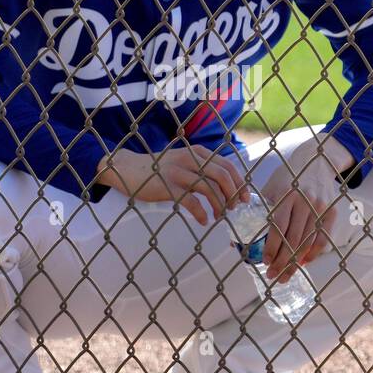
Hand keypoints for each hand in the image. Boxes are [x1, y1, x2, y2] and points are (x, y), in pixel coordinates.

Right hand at [97, 144, 248, 226]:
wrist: (127, 168)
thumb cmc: (158, 170)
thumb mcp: (182, 162)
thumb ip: (201, 168)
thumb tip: (225, 186)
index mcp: (197, 152)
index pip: (227, 165)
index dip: (239, 182)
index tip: (245, 198)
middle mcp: (189, 158)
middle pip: (222, 175)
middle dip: (233, 194)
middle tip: (233, 208)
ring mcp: (178, 171)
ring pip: (209, 188)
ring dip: (219, 205)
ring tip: (219, 216)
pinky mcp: (167, 186)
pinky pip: (191, 202)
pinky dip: (201, 213)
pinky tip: (203, 220)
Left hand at [258, 133, 354, 282]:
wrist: (316, 161)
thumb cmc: (287, 178)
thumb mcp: (269, 188)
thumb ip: (255, 211)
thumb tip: (235, 240)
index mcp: (285, 193)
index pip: (278, 225)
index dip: (272, 246)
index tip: (264, 262)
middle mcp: (304, 200)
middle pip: (293, 238)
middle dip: (282, 260)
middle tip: (273, 276)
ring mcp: (319, 206)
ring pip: (308, 241)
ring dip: (296, 262)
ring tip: (285, 275)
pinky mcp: (331, 211)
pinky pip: (323, 238)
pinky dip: (313, 253)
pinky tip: (303, 263)